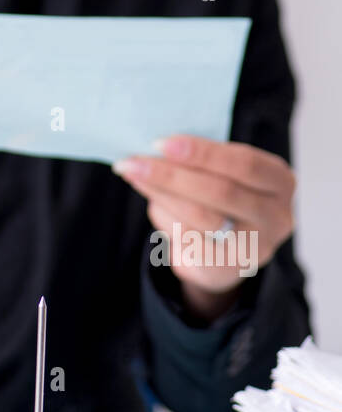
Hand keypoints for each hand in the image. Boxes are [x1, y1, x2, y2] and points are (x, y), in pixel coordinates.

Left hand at [112, 134, 295, 309]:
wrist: (225, 253)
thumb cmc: (222, 197)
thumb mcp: (224, 173)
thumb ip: (203, 160)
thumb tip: (155, 147)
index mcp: (280, 181)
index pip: (244, 163)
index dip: (202, 153)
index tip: (161, 143)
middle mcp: (277, 216)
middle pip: (221, 192)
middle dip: (173, 174)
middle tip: (134, 161)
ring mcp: (256, 247)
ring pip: (202, 217)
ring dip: (162, 194)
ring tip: (132, 174)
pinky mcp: (228, 269)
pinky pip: (190, 240)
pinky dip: (165, 218)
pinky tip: (151, 202)